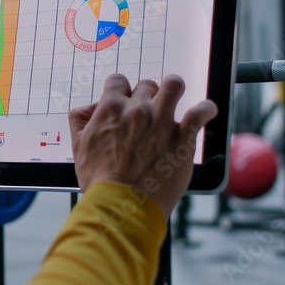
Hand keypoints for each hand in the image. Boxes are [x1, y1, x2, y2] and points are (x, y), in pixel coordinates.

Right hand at [68, 74, 217, 217]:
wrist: (121, 203)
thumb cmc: (100, 180)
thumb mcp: (78, 146)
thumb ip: (80, 120)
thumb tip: (90, 108)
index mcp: (110, 108)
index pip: (118, 81)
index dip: (122, 90)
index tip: (125, 101)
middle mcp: (137, 109)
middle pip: (146, 85)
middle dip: (147, 95)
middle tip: (148, 112)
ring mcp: (161, 121)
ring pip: (174, 85)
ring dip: (175, 89)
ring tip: (175, 98)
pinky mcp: (182, 138)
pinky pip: (200, 112)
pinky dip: (205, 109)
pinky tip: (205, 111)